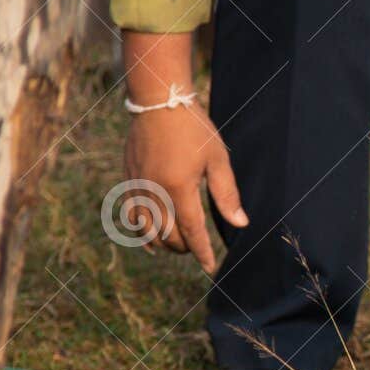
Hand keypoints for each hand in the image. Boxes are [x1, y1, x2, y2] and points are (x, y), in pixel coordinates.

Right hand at [122, 100, 245, 273]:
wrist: (159, 101)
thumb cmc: (194, 128)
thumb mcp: (217, 159)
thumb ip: (227, 194)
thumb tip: (240, 223)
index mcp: (179, 188)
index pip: (193, 231)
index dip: (203, 252)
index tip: (211, 268)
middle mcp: (155, 191)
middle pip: (169, 235)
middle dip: (185, 249)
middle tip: (198, 252)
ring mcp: (139, 186)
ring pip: (148, 230)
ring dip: (164, 244)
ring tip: (178, 248)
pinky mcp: (129, 179)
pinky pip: (132, 215)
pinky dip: (142, 232)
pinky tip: (151, 242)